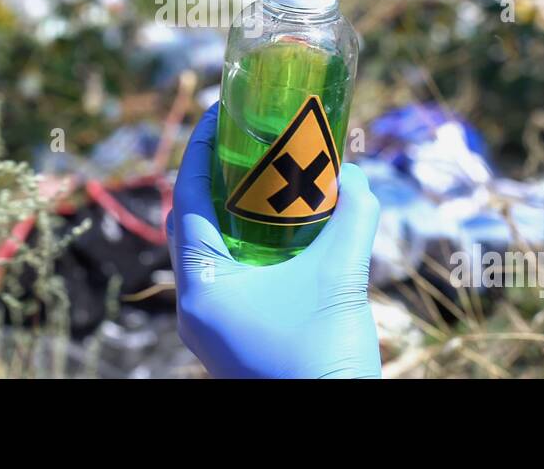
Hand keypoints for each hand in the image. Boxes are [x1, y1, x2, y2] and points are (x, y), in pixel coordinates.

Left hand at [167, 104, 381, 377]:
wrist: (337, 431)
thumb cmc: (324, 357)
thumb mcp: (341, 277)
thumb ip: (352, 215)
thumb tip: (357, 172)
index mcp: (201, 286)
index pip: (185, 201)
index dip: (199, 151)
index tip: (218, 113)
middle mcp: (197, 306)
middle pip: (193, 223)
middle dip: (217, 178)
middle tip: (245, 141)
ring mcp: (216, 326)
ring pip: (213, 252)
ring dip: (236, 213)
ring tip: (265, 177)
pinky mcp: (239, 338)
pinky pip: (234, 277)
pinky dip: (252, 247)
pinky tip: (286, 232)